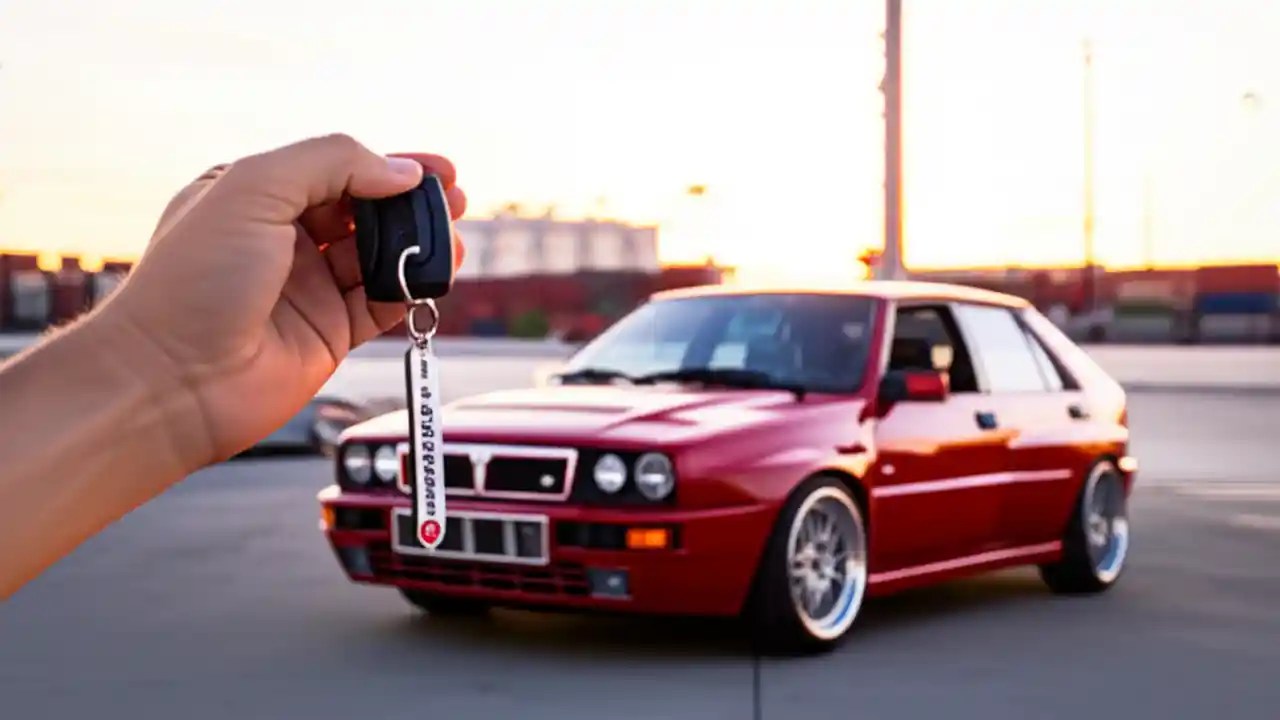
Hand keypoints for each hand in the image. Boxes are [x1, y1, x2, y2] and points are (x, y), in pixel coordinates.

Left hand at [97, 134, 466, 471]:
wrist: (171, 382)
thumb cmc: (192, 283)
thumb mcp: (254, 189)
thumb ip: (332, 163)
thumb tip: (400, 172)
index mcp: (256, 197)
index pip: (337, 170)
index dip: (389, 165)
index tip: (437, 168)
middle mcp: (283, 241)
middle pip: (366, 213)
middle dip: (412, 205)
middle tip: (453, 200)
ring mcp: (308, 289)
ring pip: (381, 258)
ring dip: (419, 246)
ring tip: (452, 239)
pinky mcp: (329, 335)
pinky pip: (384, 305)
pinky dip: (414, 289)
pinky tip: (437, 275)